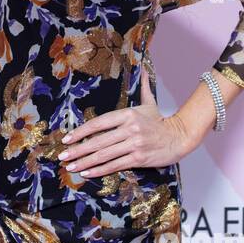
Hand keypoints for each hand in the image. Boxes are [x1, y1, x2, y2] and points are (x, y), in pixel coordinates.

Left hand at [57, 69, 196, 175]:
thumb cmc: (161, 122)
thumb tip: (144, 69)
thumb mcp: (150, 103)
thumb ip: (143, 87)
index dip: (81, 132)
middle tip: (62, 156)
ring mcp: (134, 144)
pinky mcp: (139, 158)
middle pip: (98, 141)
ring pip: (104, 155)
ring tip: (70, 166)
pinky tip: (87, 172)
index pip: (98, 123)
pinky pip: (115, 165)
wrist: (180, 137)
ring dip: (84, 161)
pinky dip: (99, 170)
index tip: (67, 139)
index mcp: (127, 114)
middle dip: (78, 150)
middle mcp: (130, 128)